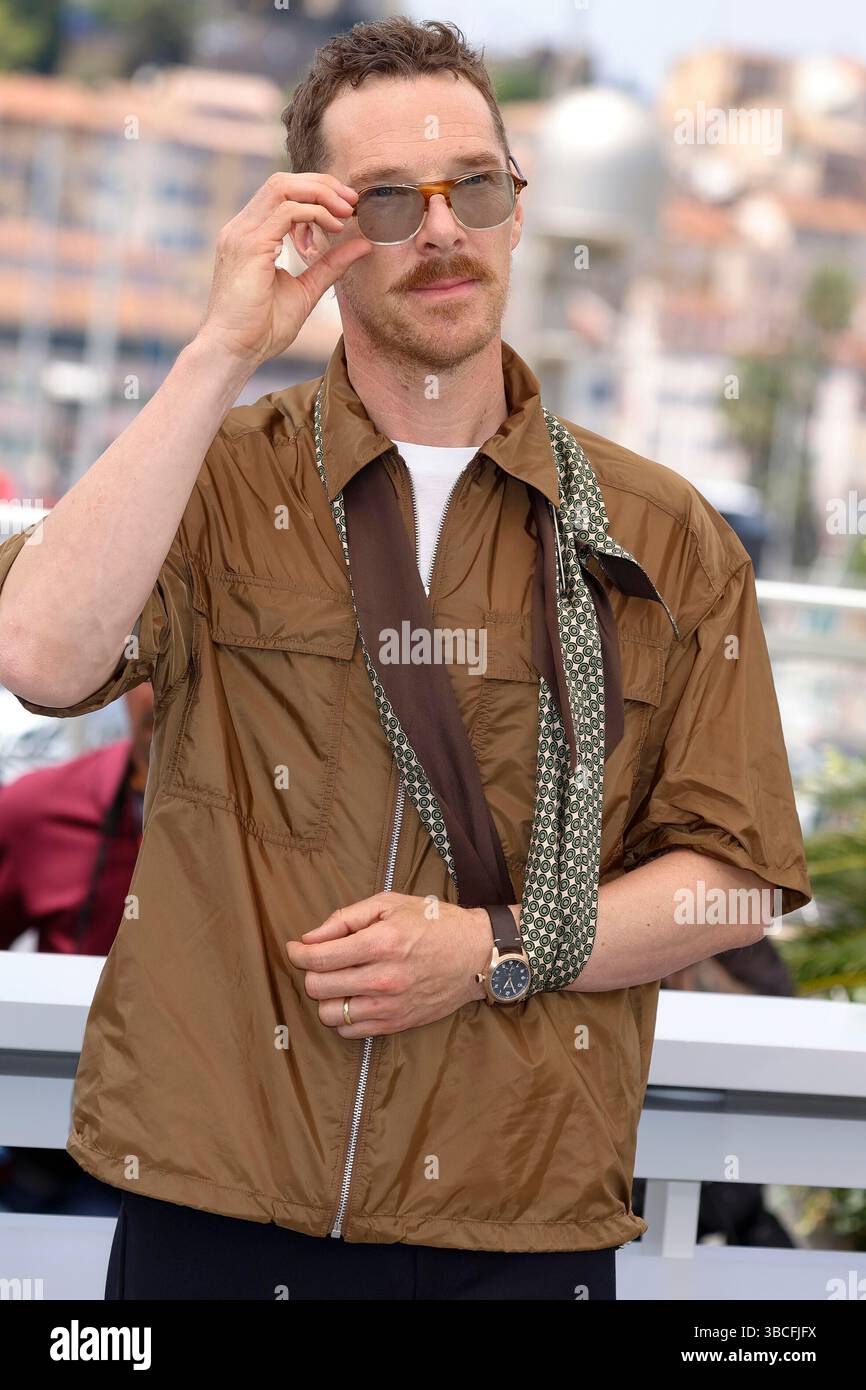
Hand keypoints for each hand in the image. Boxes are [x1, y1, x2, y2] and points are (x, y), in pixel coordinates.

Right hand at [197, 171, 372, 366]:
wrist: (234, 351)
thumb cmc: (262, 328)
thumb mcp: (305, 290)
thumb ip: (330, 265)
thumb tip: (363, 245)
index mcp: (250, 235)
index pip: (282, 192)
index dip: (317, 192)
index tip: (347, 208)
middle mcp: (242, 228)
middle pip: (283, 181)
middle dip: (322, 185)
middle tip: (352, 202)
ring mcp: (242, 233)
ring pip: (283, 187)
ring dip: (320, 195)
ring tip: (345, 213)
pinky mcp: (250, 246)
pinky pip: (286, 212)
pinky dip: (314, 214)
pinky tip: (332, 230)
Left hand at [285, 893, 491, 1037]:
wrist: (475, 953)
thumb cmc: (433, 922)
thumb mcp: (390, 903)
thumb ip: (345, 918)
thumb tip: (310, 938)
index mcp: (380, 943)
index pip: (318, 958)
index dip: (297, 953)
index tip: (296, 948)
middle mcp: (382, 978)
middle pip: (317, 987)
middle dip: (309, 972)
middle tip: (318, 962)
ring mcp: (390, 1005)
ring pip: (329, 1014)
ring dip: (325, 997)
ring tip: (336, 982)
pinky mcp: (397, 1023)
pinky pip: (350, 1031)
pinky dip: (342, 1017)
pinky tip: (352, 998)